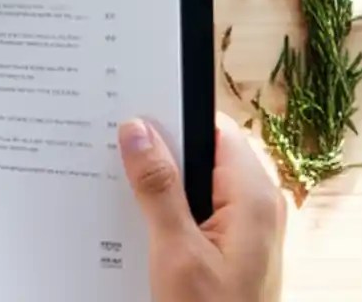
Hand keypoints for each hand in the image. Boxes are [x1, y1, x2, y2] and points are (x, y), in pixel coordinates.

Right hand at [118, 113, 286, 301]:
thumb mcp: (175, 251)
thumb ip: (157, 187)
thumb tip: (137, 129)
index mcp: (252, 196)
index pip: (213, 128)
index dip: (172, 115)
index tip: (128, 109)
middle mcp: (254, 205)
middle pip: (200, 153)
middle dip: (155, 150)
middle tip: (107, 147)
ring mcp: (242, 228)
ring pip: (193, 183)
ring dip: (154, 183)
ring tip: (111, 182)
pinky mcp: (228, 248)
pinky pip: (193, 210)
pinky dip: (162, 209)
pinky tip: (130, 219)